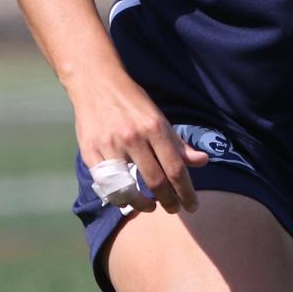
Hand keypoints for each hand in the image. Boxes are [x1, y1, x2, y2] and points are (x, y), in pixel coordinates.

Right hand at [68, 68, 207, 214]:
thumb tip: (202, 161)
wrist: (95, 82)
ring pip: (129, 188)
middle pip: (155, 180)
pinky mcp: (90, 152)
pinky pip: (106, 185)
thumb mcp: (158, 116)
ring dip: (143, 204)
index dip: (186, 192)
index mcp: (153, 126)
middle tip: (174, 209)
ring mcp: (109, 145)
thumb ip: (177, 143)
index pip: (175, 167)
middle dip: (169, 201)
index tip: (192, 206)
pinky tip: (127, 199)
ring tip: (152, 206)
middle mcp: (132, 137)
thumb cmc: (131, 101)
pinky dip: (119, 197)